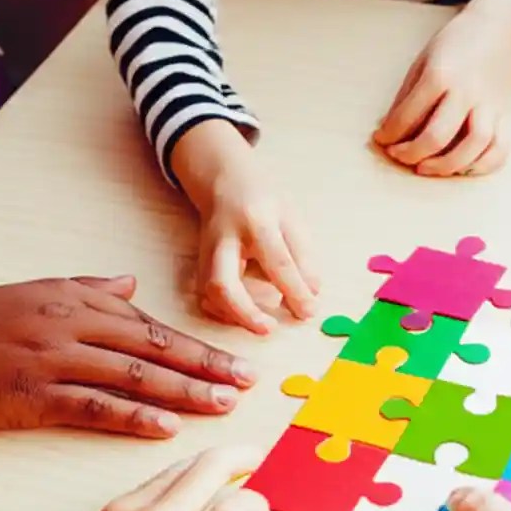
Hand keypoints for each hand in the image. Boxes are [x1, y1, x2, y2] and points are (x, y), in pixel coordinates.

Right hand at [0, 276, 254, 437]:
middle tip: (250, 382)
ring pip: (133, 375)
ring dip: (184, 392)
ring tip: (224, 405)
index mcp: (72, 300)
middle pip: (154, 347)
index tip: (236, 359)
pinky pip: (92, 406)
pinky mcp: (29, 397)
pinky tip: (166, 426)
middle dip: (207, 366)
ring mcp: (50, 361)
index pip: (150, 324)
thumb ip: (84, 288)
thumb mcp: (27, 291)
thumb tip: (130, 285)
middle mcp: (68, 326)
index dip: (197, 345)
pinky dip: (132, 416)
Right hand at [193, 137, 319, 332]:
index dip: (295, 292)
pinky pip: (206, 295)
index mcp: (256, 221)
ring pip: (209, 293)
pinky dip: (224, 311)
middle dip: (245, 313)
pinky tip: (244, 315)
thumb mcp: (291, 219)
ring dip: (234, 316)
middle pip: (223, 283)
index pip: (277, 263)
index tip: (309, 311)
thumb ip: (303, 256)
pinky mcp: (198, 263)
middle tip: (270, 329)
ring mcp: (206, 252)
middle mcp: (225, 238)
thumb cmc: (263, 201)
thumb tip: (312, 293)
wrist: (223, 181)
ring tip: (262, 324)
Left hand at [373, 0, 510, 176]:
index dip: (390, 134)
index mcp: (440, 75)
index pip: (409, 114)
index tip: (382, 140)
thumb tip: (391, 132)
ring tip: (427, 168)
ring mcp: (490, 106)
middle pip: (438, 136)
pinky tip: (464, 169)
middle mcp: (467, 92)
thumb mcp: (423, 61)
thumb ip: (408, 97)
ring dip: (447, 166)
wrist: (499, 30)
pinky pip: (500, 149)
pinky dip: (483, 166)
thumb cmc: (455, 46)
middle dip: (413, 154)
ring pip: (474, 146)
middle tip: (400, 157)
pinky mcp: (505, 116)